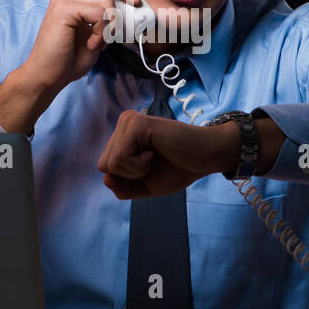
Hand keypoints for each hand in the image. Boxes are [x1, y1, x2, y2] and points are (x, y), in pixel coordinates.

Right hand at [23, 0, 142, 94]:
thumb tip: (129, 12)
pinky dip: (103, 31)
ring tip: (100, 40)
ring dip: (112, 23)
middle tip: (134, 2)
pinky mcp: (64, 8)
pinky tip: (93, 43)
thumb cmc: (67, 57)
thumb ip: (110, 19)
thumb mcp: (97, 34)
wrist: (47, 75)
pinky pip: (101, 11)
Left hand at [97, 113, 237, 198]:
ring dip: (136, 170)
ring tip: (156, 156)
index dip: (127, 178)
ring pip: (110, 163)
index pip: (105, 167)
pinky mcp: (136, 124)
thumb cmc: (178, 168)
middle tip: (154, 162)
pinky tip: (156, 152)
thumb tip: (106, 178)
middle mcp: (123, 123)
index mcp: (123, 135)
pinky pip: (121, 158)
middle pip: (104, 165)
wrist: (204, 159)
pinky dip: (139, 165)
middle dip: (130, 174)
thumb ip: (122, 187)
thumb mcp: (144, 186)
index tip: (149, 167)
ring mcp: (129, 121)